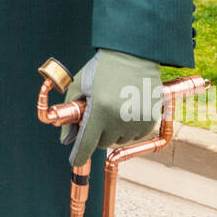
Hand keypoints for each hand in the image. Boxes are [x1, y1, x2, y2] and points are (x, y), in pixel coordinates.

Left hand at [61, 50, 163, 165]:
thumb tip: (66, 140)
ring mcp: (137, 121)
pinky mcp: (150, 120)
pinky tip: (127, 108)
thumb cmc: (102, 69)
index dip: (78, 155)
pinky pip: (135, 135)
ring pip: (118, 139)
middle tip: (98, 112)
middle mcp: (119, 119)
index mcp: (100, 111)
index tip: (75, 160)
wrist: (133, 55)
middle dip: (96, 132)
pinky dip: (129, 127)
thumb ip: (69, 113)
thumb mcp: (79, 86)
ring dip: (113, 130)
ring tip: (113, 106)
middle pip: (102, 142)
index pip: (86, 145)